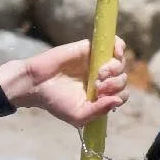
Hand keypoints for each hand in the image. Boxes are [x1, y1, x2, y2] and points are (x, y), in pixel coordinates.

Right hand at [0, 37, 127, 127]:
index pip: (121, 95)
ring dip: (115, 69)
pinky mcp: (91, 49)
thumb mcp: (78, 115)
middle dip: (115, 84)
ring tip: (99, 73)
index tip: (100, 96)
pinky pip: (115, 45)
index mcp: (100, 96)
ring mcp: (97, 64)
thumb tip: (117, 100)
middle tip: (97, 86)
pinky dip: (119, 47)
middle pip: (123, 79)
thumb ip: (99, 110)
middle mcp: (101, 80)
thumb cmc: (56, 101)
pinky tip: (116, 52)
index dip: (117, 95)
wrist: (37, 83)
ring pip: (121, 63)